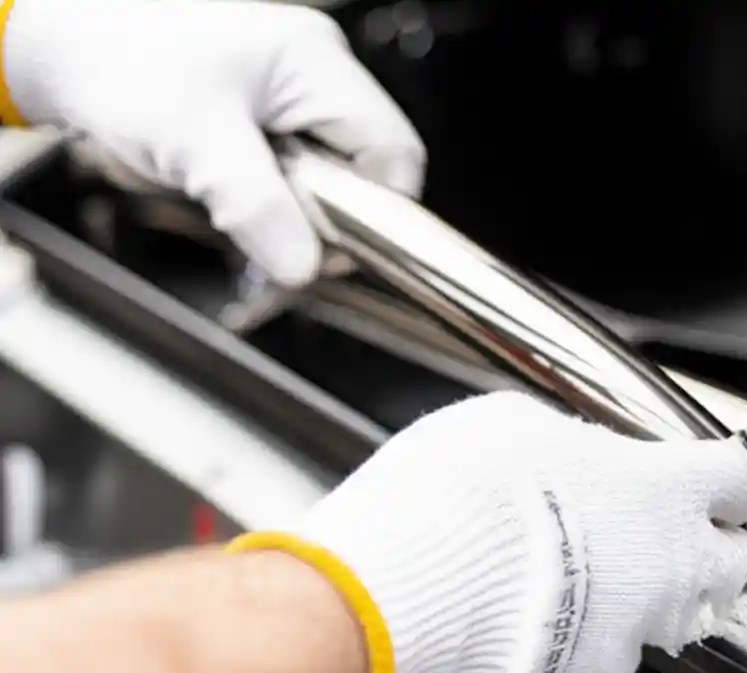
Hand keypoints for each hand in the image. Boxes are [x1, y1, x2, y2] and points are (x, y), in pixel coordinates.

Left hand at [3, 0, 424, 286]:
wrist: (68, 46)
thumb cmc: (122, 66)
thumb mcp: (194, 144)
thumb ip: (256, 206)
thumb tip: (304, 267)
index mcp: (317, 63)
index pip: (393, 151)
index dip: (373, 209)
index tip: (328, 249)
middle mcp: (319, 71)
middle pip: (366, 166)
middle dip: (326, 213)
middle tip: (271, 232)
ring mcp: (298, 89)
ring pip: (333, 174)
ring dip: (294, 207)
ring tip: (236, 202)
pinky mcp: (273, 111)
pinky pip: (300, 170)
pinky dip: (273, 196)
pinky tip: (234, 192)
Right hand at [277, 391, 746, 672]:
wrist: (409, 582)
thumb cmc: (458, 493)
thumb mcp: (519, 425)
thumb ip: (578, 441)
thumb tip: (585, 449)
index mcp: (661, 486)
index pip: (741, 476)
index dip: (730, 473)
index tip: (719, 475)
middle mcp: (668, 559)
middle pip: (736, 557)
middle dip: (712, 541)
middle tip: (674, 528)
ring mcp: (639, 621)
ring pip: (690, 610)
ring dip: (666, 589)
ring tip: (617, 571)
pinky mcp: (599, 668)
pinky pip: (625, 647)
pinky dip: (607, 629)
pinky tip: (568, 608)